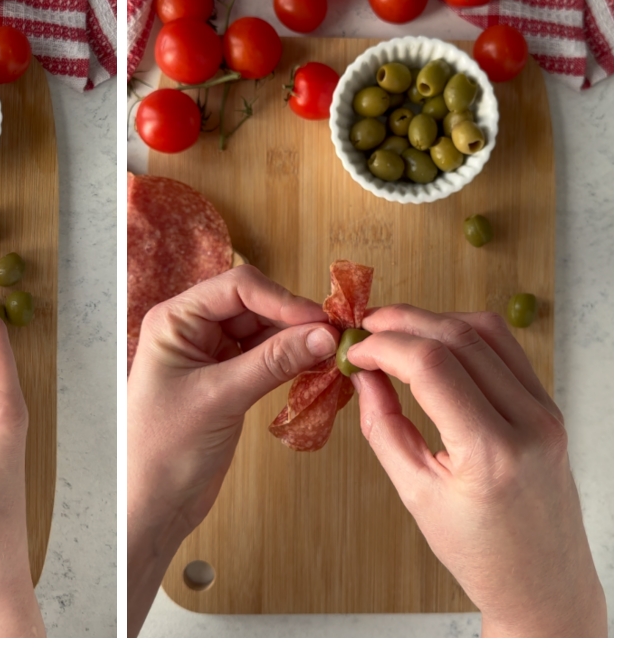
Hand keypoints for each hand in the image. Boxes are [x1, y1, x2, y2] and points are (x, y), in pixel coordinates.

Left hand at [126, 265, 336, 636]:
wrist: (153, 503)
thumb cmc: (165, 450)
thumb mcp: (220, 398)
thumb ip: (272, 363)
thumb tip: (324, 334)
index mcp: (173, 321)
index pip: (236, 289)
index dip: (282, 300)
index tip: (321, 322)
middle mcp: (190, 330)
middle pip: (254, 305)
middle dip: (294, 319)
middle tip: (336, 339)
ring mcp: (210, 355)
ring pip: (264, 332)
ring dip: (296, 341)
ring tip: (332, 356)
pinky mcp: (227, 380)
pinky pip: (265, 358)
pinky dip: (291, 362)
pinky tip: (316, 369)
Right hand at [347, 306, 605, 636]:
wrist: (542, 581)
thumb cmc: (479, 551)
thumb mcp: (416, 493)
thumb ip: (384, 427)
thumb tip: (363, 375)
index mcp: (492, 453)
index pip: (432, 366)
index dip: (383, 347)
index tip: (353, 351)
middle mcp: (529, 423)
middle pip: (459, 337)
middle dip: (403, 323)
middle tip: (364, 328)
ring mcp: (546, 412)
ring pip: (487, 332)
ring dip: (434, 321)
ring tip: (395, 333)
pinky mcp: (549, 408)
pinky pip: (506, 350)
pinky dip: (464, 336)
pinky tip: (433, 346)